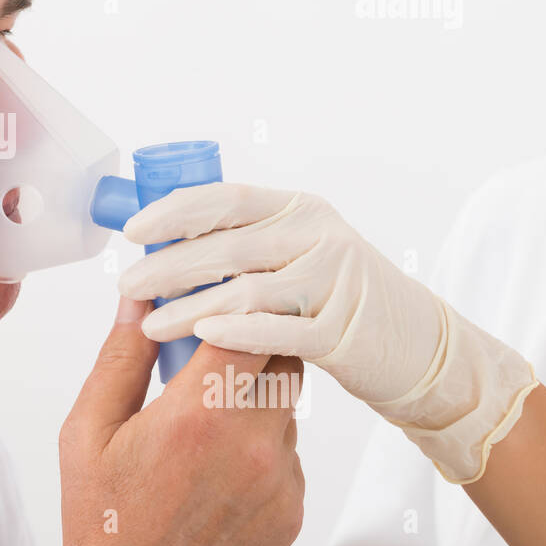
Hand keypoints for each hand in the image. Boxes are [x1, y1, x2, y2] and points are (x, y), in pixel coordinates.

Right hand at [58, 296, 303, 545]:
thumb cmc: (104, 519)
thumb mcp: (89, 430)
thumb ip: (121, 357)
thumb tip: (137, 300)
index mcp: (198, 416)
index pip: (249, 325)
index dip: (237, 301)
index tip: (219, 296)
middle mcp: (251, 446)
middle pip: (281, 358)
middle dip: (248, 345)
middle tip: (207, 356)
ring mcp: (279, 481)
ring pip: (286, 406)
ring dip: (255, 397)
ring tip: (203, 421)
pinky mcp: (291, 509)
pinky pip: (289, 452)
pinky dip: (262, 444)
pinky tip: (215, 463)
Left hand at [118, 183, 536, 484]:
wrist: (417, 345)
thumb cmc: (335, 298)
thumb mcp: (297, 253)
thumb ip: (244, 244)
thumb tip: (160, 243)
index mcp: (296, 210)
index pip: (225, 200)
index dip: (174, 212)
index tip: (133, 230)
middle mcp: (316, 236)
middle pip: (226, 247)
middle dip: (168, 266)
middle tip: (128, 285)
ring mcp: (332, 282)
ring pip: (245, 291)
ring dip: (190, 307)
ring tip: (150, 324)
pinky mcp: (342, 333)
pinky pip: (279, 331)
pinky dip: (237, 333)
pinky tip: (202, 338)